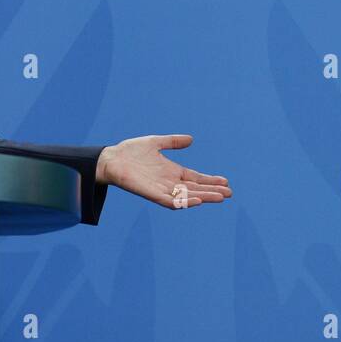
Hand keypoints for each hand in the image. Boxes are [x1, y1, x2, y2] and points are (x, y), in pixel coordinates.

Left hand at [96, 134, 231, 209]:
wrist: (111, 159)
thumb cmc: (130, 152)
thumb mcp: (156, 142)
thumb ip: (172, 142)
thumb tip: (191, 139)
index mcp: (172, 171)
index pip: (195, 178)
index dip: (210, 180)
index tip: (225, 182)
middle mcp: (169, 182)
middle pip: (195, 189)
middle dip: (212, 191)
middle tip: (229, 193)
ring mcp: (161, 189)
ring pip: (187, 196)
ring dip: (203, 197)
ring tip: (219, 197)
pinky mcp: (152, 194)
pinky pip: (170, 201)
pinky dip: (184, 202)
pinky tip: (196, 200)